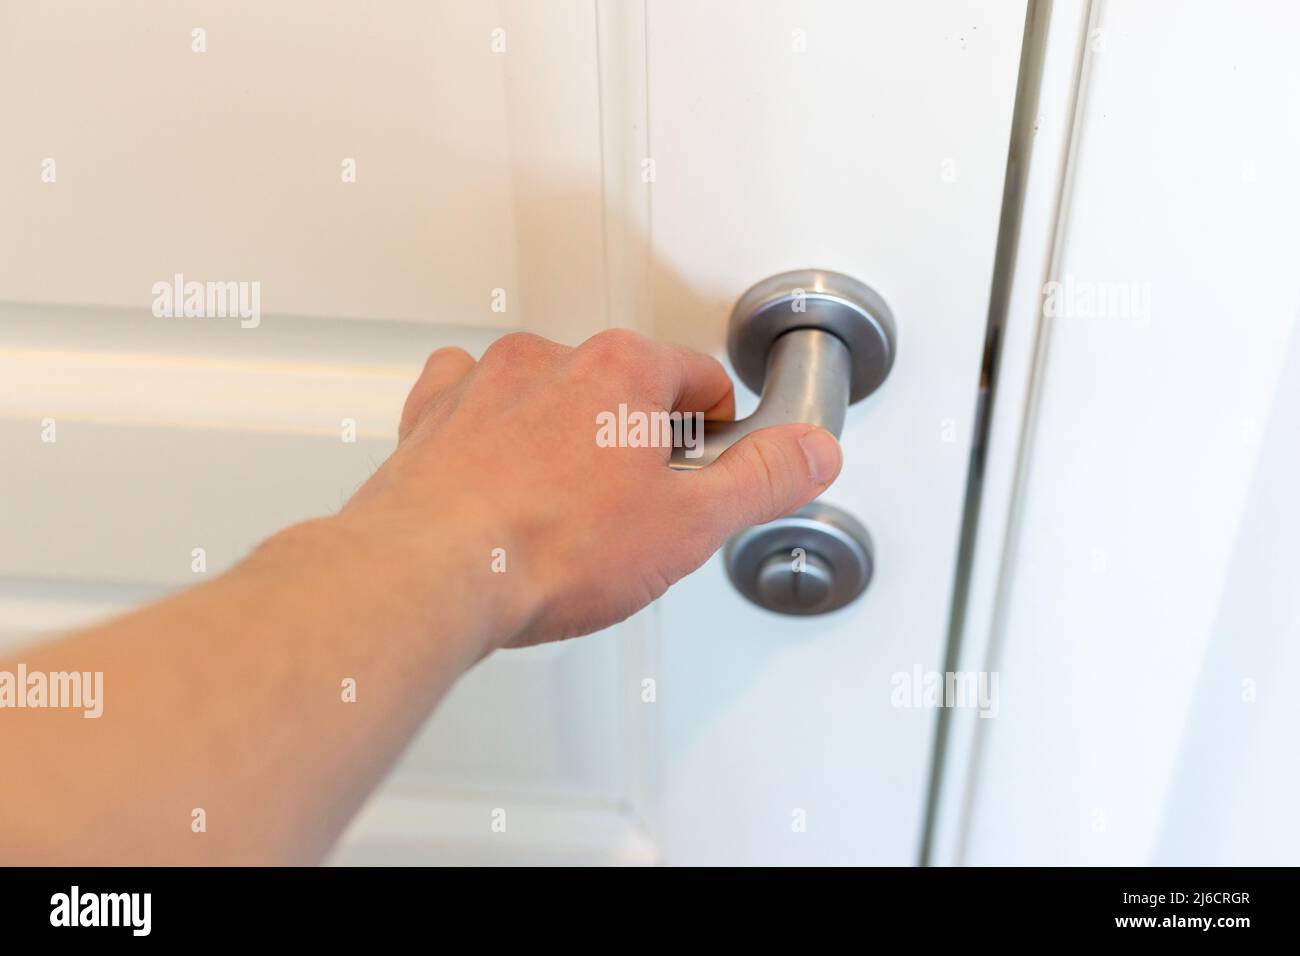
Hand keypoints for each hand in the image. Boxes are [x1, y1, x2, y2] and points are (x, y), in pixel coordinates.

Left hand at [338, 328, 842, 651]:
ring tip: (565, 510)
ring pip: (551, 395)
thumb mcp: (689, 525)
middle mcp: (551, 358)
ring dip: (566, 437)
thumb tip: (812, 451)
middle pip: (624, 388)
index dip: (716, 431)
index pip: (700, 379)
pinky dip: (495, 435)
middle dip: (638, 442)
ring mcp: (486, 382)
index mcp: (622, 369)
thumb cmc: (544, 546)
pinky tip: (503, 483)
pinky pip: (476, 404)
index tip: (708, 468)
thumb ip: (762, 479)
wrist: (427, 574)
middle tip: (637, 510)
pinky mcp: (435, 415)